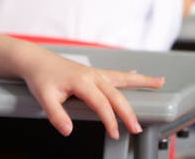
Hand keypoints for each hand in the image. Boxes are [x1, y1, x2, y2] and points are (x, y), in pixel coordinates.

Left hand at [21, 50, 163, 139]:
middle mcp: (91, 75)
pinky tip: (137, 75)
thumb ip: (56, 115)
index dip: (110, 120)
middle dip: (128, 111)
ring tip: (159, 82)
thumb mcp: (43, 98)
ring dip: (141, 81)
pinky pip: (115, 74)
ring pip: (121, 78)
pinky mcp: (92, 72)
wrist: (35, 60)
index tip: (116, 133)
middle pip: (116, 94)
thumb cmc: (40, 77)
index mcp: (82, 81)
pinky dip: (128, 75)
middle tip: (137, 127)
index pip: (102, 104)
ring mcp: (94, 72)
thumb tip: (68, 130)